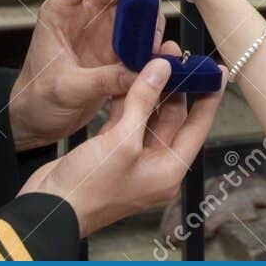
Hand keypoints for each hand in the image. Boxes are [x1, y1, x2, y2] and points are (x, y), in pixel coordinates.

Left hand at [8, 0, 163, 149]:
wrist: (34, 123)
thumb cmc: (35, 99)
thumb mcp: (66, 89)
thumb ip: (103, 80)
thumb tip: (139, 72)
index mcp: (61, 11)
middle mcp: (83, 16)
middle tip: (155, 18)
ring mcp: (100, 32)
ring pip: (133, 11)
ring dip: (149, 23)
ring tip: (154, 46)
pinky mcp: (113, 52)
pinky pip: (138, 39)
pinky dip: (150, 45)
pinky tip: (155, 59)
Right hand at [19, 54, 226, 235]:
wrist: (49, 208)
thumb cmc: (88, 188)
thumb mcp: (122, 141)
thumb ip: (143, 102)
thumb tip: (161, 70)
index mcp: (168, 171)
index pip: (197, 127)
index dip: (208, 98)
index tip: (217, 72)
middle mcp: (155, 166)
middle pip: (174, 119)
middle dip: (176, 87)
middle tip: (179, 58)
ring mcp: (132, 159)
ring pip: (149, 117)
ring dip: (152, 90)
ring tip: (156, 59)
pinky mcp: (111, 151)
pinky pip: (127, 120)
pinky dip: (128, 100)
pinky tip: (128, 77)